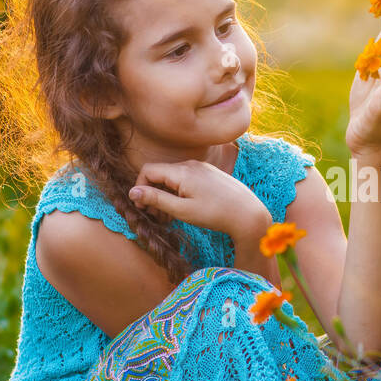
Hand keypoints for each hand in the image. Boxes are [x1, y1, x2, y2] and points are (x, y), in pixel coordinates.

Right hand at [128, 159, 270, 241]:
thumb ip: (156, 199)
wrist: (248, 214)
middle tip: (154, 216)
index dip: (140, 188)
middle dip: (152, 193)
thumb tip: (132, 192)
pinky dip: (179, 192)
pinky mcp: (210, 174)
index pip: (148, 170)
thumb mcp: (182, 210)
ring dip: (165, 195)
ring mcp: (202, 168)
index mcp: (182, 171)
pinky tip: (184, 208)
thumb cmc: (215, 214)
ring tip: (168, 216)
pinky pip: (187, 179)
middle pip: (160, 174)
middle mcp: (191, 164)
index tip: (142, 208)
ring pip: (173, 178)